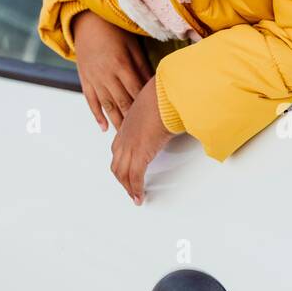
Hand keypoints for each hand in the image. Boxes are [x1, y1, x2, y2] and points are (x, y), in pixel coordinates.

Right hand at [70, 10, 151, 131]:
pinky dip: (97, 115)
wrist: (86, 20)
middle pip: (122, 102)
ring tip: (125, 138)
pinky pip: (90, 101)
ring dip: (116, 122)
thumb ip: (142, 66)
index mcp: (121, 65)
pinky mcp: (85, 79)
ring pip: (107, 106)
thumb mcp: (132, 45)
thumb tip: (154, 85)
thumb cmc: (114, 30)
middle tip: (142, 136)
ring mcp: (94, 79)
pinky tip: (103, 127)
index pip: (136, 91)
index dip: (145, 107)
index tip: (154, 120)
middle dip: (133, 120)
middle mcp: (106, 75)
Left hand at [111, 76, 175, 204]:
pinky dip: (136, 189)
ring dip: (128, 187)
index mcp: (128, 124)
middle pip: (117, 163)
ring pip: (122, 173)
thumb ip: (161, 116)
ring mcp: (130, 145)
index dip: (121, 162)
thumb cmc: (167, 95)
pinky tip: (139, 197)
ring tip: (135, 197)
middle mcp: (125, 135)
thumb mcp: (159, 107)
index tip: (126, 171)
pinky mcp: (140, 153)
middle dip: (122, 179)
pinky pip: (135, 177)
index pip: (118, 148)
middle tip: (129, 189)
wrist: (167, 93)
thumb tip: (174, 119)